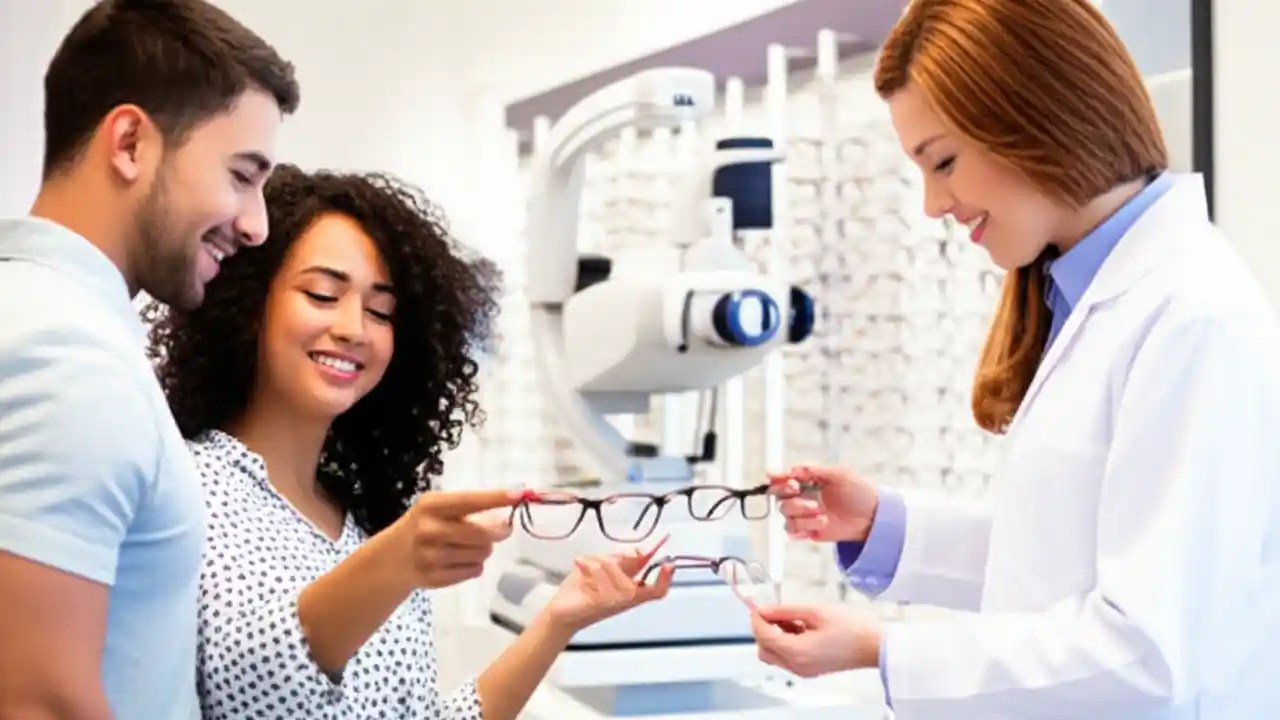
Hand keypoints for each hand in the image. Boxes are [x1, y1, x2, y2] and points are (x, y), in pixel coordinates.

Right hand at [391, 488, 520, 588]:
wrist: (393, 557)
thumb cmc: (425, 524)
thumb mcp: (439, 508)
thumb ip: (470, 510)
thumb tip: (505, 521)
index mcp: (431, 506)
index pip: (469, 501)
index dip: (495, 498)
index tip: (518, 494)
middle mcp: (429, 530)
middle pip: (483, 534)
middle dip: (498, 532)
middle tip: (502, 530)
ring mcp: (431, 557)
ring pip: (482, 554)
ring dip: (484, 549)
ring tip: (470, 545)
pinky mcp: (435, 578)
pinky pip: (475, 570)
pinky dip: (475, 565)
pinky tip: (461, 560)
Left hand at [543, 536, 674, 634]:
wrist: (561, 610)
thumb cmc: (582, 591)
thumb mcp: (605, 568)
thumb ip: (623, 561)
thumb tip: (640, 551)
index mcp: (629, 592)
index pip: (657, 591)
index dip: (667, 579)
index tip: (669, 564)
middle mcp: (625, 600)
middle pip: (634, 575)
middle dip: (617, 562)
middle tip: (603, 560)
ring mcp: (613, 603)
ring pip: (616, 573)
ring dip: (599, 564)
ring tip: (586, 566)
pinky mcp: (599, 603)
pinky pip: (600, 577)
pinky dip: (588, 566)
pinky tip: (579, 565)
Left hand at [750, 603, 880, 677]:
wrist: (874, 645)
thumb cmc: (852, 628)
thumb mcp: (815, 611)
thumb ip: (785, 610)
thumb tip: (764, 609)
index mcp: (797, 652)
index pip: (763, 636)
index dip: (757, 619)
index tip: (758, 606)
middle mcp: (797, 666)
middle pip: (763, 649)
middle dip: (763, 629)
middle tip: (774, 611)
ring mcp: (803, 671)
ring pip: (773, 655)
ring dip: (774, 636)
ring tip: (793, 618)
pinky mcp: (809, 670)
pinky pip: (787, 657)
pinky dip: (785, 642)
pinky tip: (799, 627)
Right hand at [767, 465, 878, 542]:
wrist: (873, 517)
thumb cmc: (859, 492)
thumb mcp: (839, 474)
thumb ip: (815, 470)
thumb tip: (793, 469)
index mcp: (808, 481)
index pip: (783, 479)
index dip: (777, 478)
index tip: (783, 479)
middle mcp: (803, 497)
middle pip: (780, 497)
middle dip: (788, 494)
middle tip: (798, 491)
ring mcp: (805, 515)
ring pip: (786, 515)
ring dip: (801, 514)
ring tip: (822, 514)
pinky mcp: (808, 531)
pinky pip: (793, 530)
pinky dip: (803, 527)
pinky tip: (820, 523)